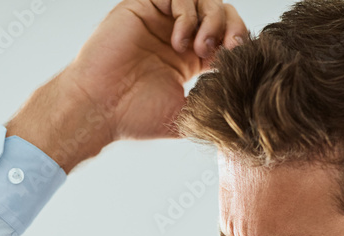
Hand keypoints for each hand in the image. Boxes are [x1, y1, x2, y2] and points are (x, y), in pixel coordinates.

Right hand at [61, 0, 248, 143]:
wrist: (99, 108)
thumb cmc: (133, 116)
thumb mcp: (186, 114)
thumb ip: (211, 103)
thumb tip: (244, 103)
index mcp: (190, 58)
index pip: (228, 35)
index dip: (240, 42)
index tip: (239, 62)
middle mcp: (177, 34)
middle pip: (222, 12)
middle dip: (232, 27)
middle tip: (227, 51)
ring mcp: (160, 19)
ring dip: (212, 20)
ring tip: (200, 48)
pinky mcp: (143, 5)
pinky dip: (187, 12)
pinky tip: (179, 41)